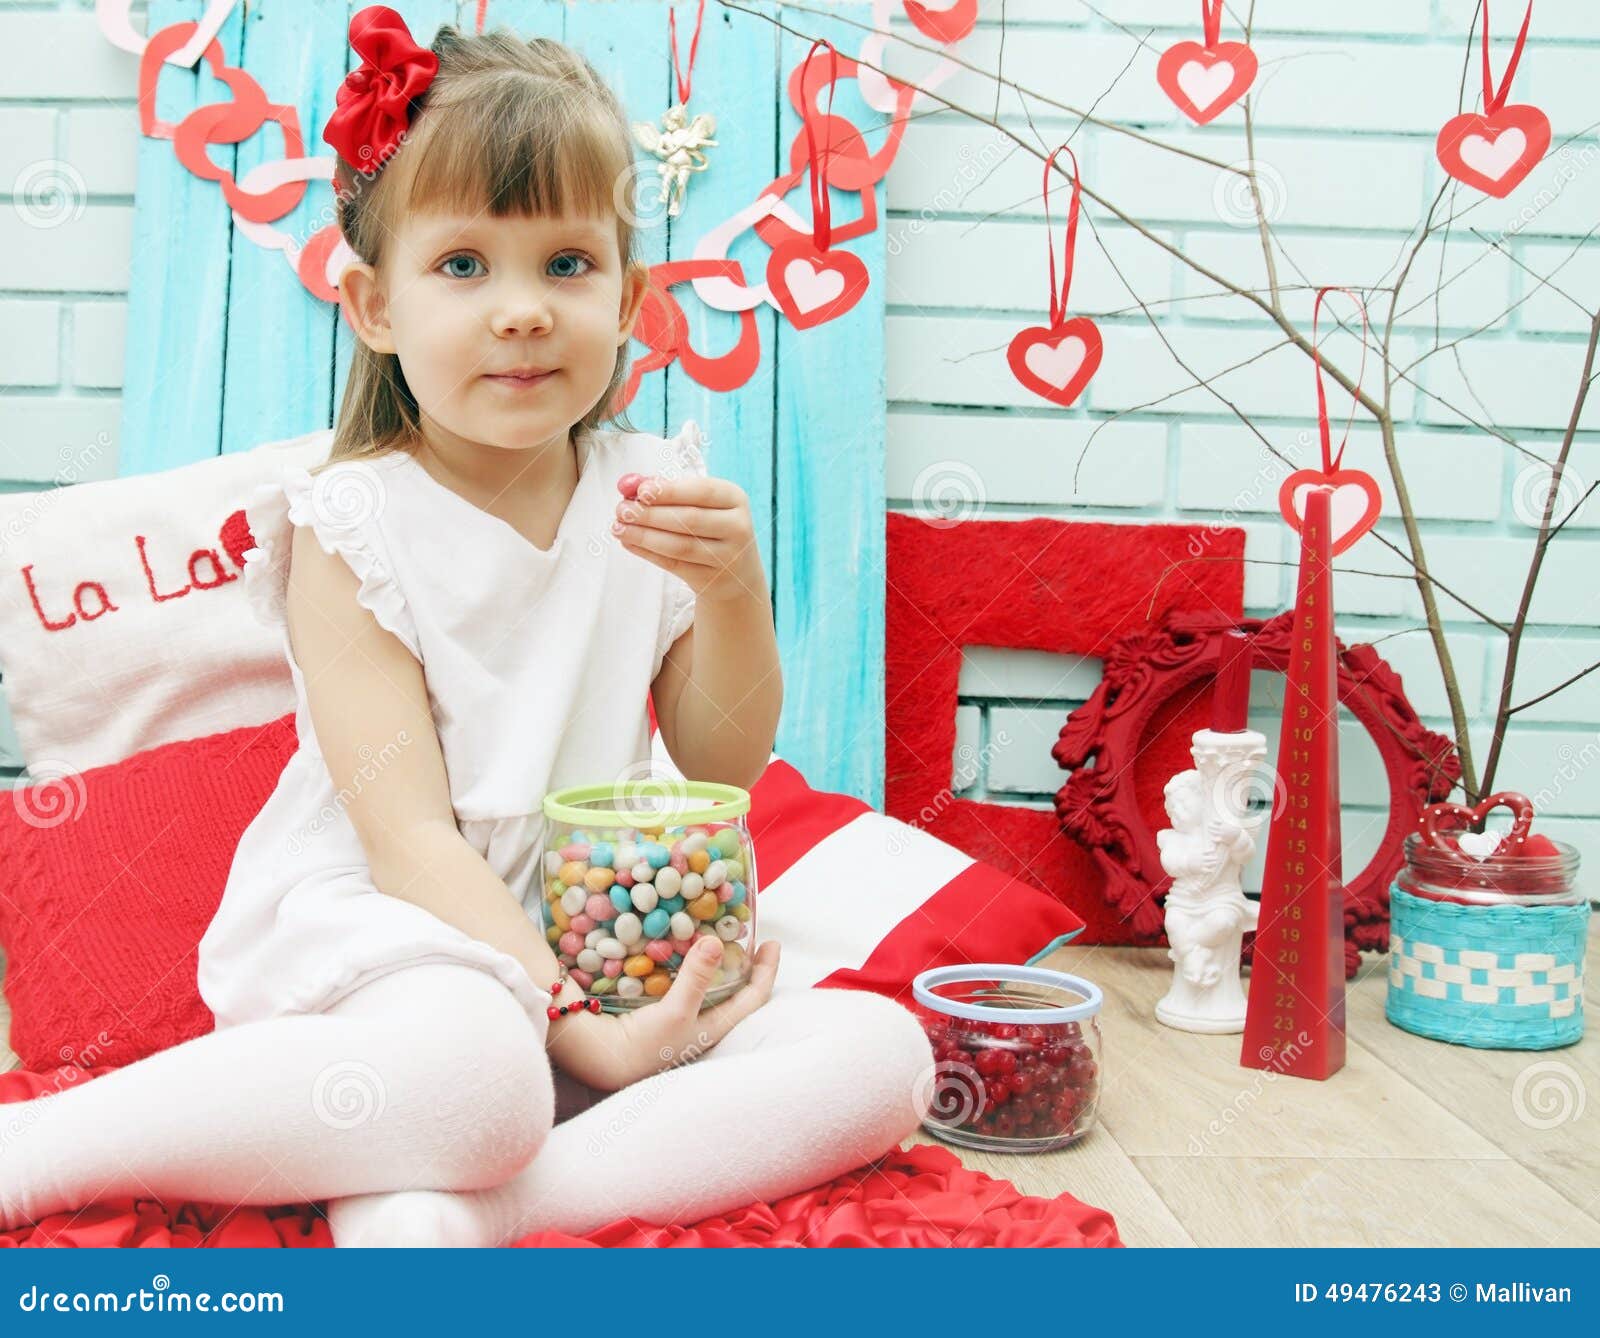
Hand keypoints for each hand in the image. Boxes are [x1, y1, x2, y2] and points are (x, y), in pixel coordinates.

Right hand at [611, 935, 780, 1081]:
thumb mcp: (676, 1012)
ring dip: (712, 962)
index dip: (766, 970)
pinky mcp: (657, 1009)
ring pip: (706, 985)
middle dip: (742, 963)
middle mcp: (700, 1022)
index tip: (772, 942)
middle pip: (733, 990)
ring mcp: (679, 1017)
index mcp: (714, 1026)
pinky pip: (678, 982)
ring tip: (714, 937)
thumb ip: (696, 978)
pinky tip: (676, 948)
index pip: (753, 997)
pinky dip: (684, 964)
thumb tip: (716, 942)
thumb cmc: (644, 1045)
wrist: (600, 1060)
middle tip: (744, 936)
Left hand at [612, 475, 765, 605]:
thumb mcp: (701, 503)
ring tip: (618, 527)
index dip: (670, 491)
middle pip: (689, 519)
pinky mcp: (711, 579)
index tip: (641, 490)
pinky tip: (628, 542)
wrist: (736, 572)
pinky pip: (674, 565)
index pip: (703, 491)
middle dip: (651, 514)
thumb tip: (633, 483)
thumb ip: (669, 490)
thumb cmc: (710, 526)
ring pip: (679, 546)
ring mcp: (727, 557)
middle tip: (621, 509)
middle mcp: (737, 528)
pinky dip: (648, 553)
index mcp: (736, 499)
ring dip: (644, 535)